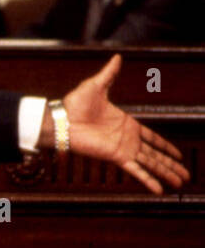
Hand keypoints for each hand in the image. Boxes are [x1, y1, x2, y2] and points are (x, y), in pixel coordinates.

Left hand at [62, 54, 188, 194]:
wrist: (62, 119)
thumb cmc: (74, 104)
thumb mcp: (97, 85)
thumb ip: (110, 74)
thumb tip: (117, 57)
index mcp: (127, 125)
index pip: (152, 138)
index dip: (165, 146)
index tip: (178, 154)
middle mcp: (128, 140)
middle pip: (156, 155)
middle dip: (171, 165)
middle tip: (186, 175)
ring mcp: (123, 150)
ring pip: (151, 164)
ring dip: (166, 173)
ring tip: (180, 182)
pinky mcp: (116, 157)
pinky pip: (136, 170)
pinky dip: (148, 180)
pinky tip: (159, 190)